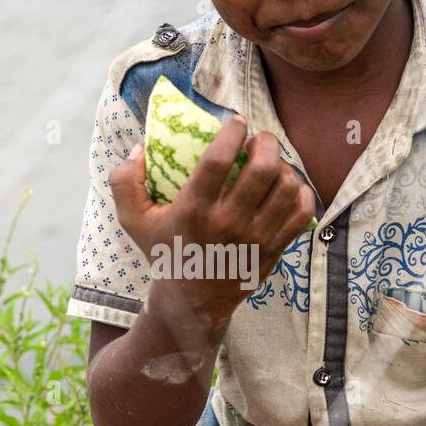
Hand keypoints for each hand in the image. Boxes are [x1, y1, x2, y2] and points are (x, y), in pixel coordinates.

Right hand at [109, 116, 314, 322]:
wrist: (190, 303)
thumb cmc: (164, 252)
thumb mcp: (133, 220)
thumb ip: (124, 182)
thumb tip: (139, 148)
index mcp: (193, 211)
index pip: (218, 161)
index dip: (232, 133)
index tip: (236, 121)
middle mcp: (228, 223)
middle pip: (262, 169)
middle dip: (266, 143)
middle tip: (259, 140)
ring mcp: (255, 238)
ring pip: (285, 187)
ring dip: (283, 165)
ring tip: (271, 163)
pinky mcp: (273, 249)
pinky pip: (300, 213)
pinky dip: (300, 193)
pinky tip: (287, 187)